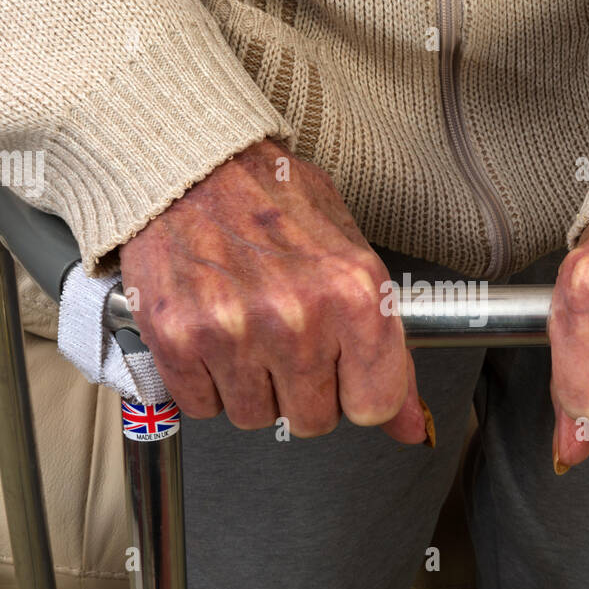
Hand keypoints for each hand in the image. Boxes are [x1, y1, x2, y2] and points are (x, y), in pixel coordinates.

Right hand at [119, 138, 428, 443]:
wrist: (194, 164)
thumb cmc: (274, 204)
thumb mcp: (352, 260)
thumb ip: (387, 346)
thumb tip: (411, 424)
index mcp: (354, 294)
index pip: (374, 406)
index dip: (356, 391)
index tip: (342, 370)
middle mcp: (297, 315)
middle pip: (311, 420)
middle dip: (300, 389)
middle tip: (285, 336)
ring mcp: (234, 330)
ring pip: (254, 416)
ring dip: (250, 385)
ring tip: (246, 327)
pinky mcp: (177, 337)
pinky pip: (201, 405)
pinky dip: (204, 379)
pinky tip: (211, 332)